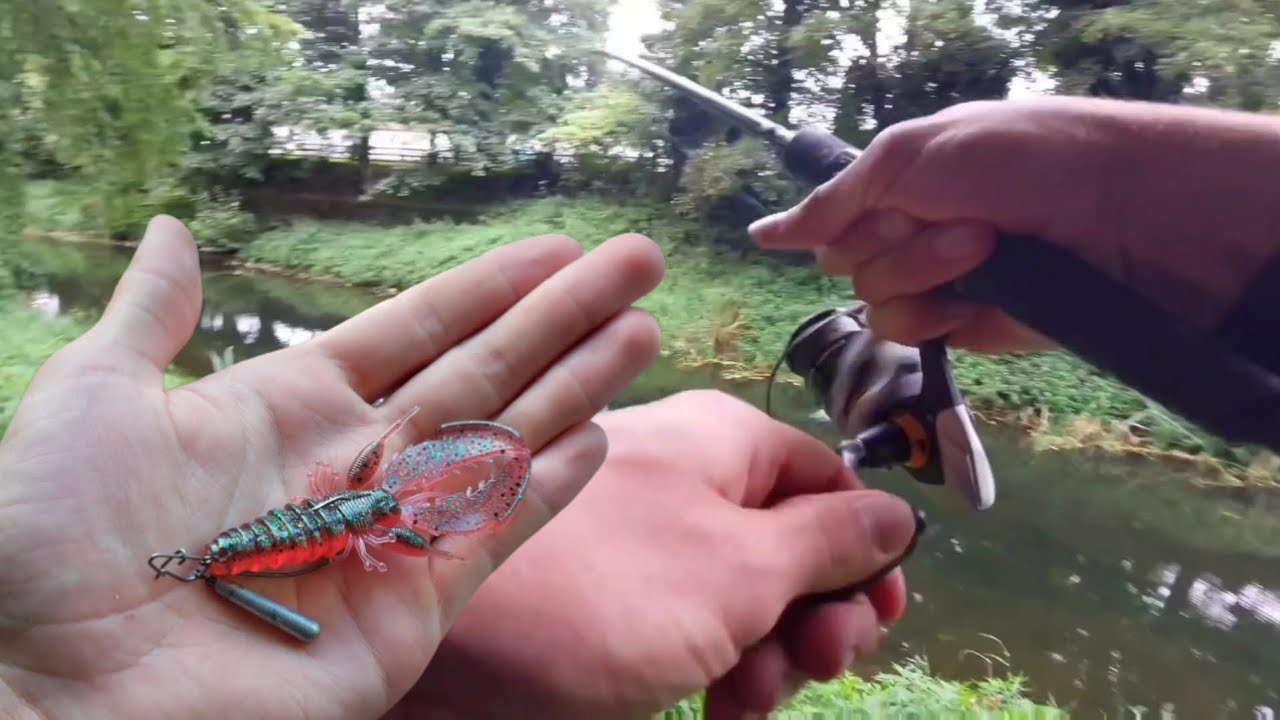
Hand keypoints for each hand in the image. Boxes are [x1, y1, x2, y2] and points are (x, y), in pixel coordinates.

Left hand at [0, 216, 663, 719]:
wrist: (56, 696)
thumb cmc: (49, 546)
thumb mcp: (91, 399)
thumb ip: (150, 315)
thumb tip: (169, 228)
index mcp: (288, 404)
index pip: (417, 327)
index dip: (489, 286)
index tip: (554, 247)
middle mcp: (353, 462)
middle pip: (483, 370)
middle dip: (563, 316)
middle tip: (638, 262)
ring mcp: (388, 535)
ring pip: (505, 438)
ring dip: (578, 383)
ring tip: (643, 329)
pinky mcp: (410, 609)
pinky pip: (495, 533)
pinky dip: (550, 486)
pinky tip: (602, 437)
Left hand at [397, 390, 917, 719]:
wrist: (436, 653)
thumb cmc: (601, 592)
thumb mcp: (738, 570)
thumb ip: (830, 542)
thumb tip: (901, 513)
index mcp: (724, 442)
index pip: (830, 482)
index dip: (868, 554)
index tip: (878, 622)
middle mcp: (684, 478)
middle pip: (791, 544)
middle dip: (815, 616)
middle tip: (810, 669)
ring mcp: (640, 541)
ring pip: (738, 596)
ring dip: (766, 656)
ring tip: (743, 703)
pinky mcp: (602, 597)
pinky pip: (681, 626)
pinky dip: (709, 666)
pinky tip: (713, 710)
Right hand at [749, 96, 1279, 352]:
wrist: (1113, 213)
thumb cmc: (1014, 161)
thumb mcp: (910, 155)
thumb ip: (834, 201)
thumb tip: (762, 235)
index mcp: (898, 187)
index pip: (829, 223)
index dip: (841, 223)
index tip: (875, 212)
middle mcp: (909, 237)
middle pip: (846, 265)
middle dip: (892, 243)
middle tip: (952, 217)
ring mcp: (937, 285)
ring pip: (875, 303)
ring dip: (921, 273)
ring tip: (984, 247)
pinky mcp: (966, 330)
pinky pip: (910, 336)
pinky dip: (937, 312)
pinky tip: (978, 293)